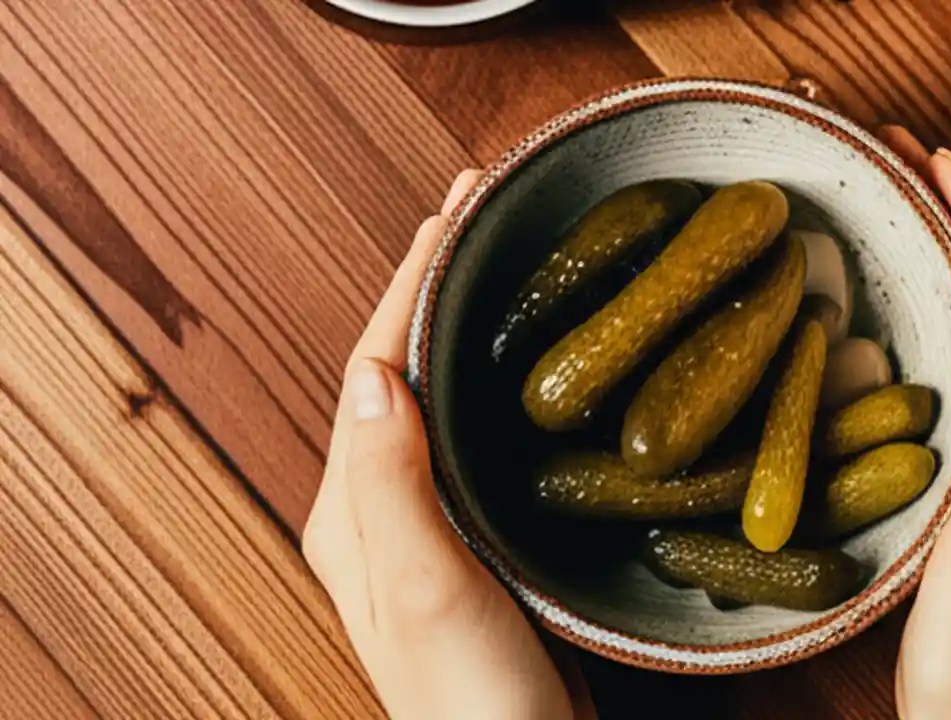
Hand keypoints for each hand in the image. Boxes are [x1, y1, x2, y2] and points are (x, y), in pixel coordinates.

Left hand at [302, 170, 587, 719]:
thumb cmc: (470, 697)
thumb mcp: (424, 585)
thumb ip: (389, 480)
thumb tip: (374, 370)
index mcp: (354, 505)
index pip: (375, 361)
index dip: (413, 276)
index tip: (458, 207)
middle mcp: (382, 505)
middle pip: (404, 364)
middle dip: (437, 279)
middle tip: (484, 207)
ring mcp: (431, 520)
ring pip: (445, 392)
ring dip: (467, 317)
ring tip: (506, 255)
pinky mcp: (481, 538)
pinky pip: (481, 431)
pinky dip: (503, 373)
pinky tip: (538, 357)